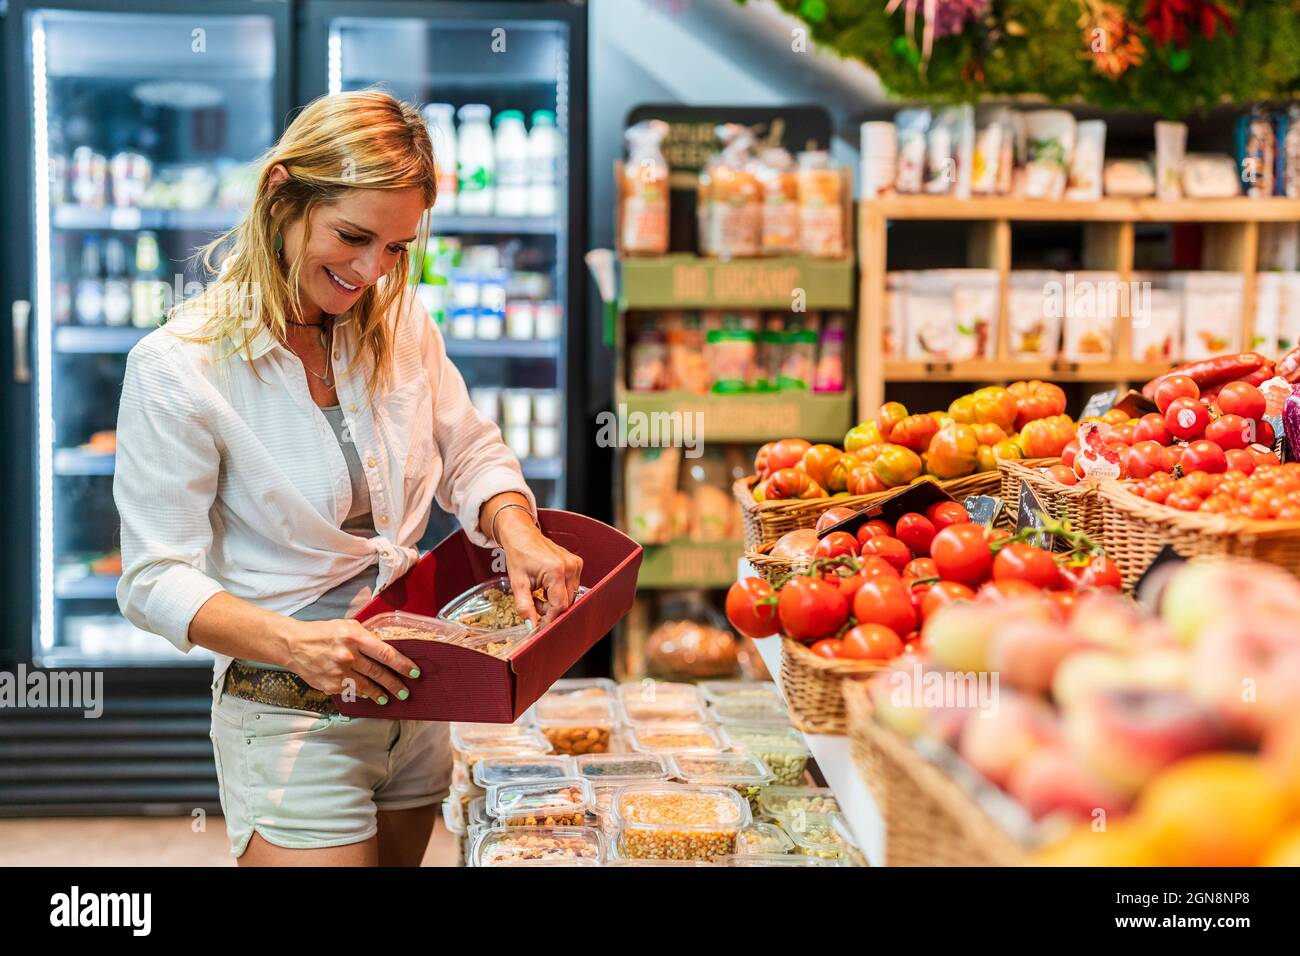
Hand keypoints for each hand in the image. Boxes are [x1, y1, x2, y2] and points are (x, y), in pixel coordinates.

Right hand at [280, 617, 420, 704]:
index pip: (385, 653)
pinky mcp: (331, 685)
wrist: (294, 645)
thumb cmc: (323, 633)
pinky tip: (369, 694)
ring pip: (367, 686)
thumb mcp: (348, 626)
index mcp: (354, 637)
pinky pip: (352, 691)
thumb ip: (367, 636)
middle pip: (379, 673)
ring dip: (380, 693)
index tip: (414, 672)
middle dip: (395, 684)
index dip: (402, 664)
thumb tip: (387, 646)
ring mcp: (339, 672)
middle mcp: (348, 656)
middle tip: (406, 692)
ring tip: (389, 697)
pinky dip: (362, 693)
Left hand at [494, 508, 582, 625]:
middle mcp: (570, 567)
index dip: (549, 618)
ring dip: (555, 601)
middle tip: (534, 604)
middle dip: (550, 609)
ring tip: (538, 593)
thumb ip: (524, 607)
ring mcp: (575, 564)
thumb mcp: (518, 583)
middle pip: (566, 602)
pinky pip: (571, 586)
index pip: (559, 605)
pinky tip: (546, 586)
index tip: (539, 624)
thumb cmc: (518, 554)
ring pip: (570, 596)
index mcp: (556, 571)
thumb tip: (531, 626)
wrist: (521, 535)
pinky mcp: (576, 563)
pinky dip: (559, 591)